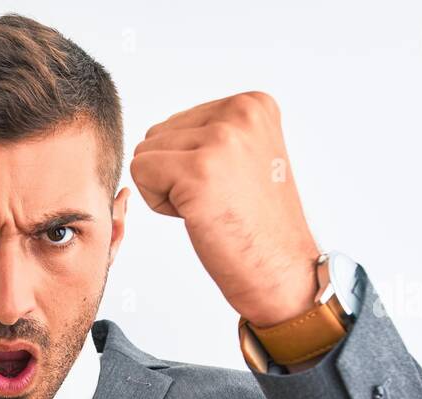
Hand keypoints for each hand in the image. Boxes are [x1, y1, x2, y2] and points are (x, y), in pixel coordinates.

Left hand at [130, 91, 319, 326]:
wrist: (280, 270)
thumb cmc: (257, 224)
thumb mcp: (246, 156)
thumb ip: (212, 132)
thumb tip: (157, 131)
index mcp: (254, 104)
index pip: (179, 121)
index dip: (190, 163)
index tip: (229, 186)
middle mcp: (241, 112)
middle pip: (158, 134)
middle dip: (175, 174)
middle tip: (219, 201)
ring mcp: (221, 139)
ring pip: (146, 153)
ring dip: (168, 189)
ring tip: (211, 207)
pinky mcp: (198, 171)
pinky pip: (140, 173)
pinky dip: (159, 203)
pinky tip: (197, 216)